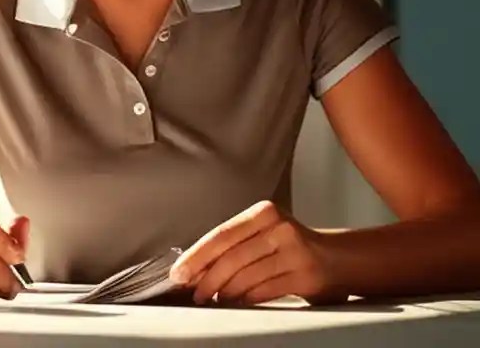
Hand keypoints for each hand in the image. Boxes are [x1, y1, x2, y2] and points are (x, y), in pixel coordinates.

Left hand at [169, 200, 345, 306]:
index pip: (221, 235)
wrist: (338, 258)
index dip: (196, 257)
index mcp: (263, 213)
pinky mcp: (305, 276)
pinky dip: (246, 299)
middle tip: (195, 294)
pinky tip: (237, 302)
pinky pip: (264, 290)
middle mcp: (279, 228)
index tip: (179, 273)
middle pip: (231, 257)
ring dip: (225, 292)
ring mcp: (295, 251)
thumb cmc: (290, 246)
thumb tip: (194, 269)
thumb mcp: (263, 234)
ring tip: (214, 299)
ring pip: (246, 276)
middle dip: (207, 279)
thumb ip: (233, 246)